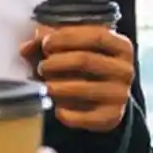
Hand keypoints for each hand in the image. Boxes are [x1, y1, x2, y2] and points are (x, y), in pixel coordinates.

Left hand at [19, 25, 134, 132]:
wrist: (107, 99)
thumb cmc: (87, 67)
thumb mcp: (75, 48)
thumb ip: (50, 42)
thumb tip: (26, 47)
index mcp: (122, 46)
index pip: (96, 36)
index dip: (67, 37)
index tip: (45, 43)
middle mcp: (126, 70)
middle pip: (85, 60)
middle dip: (56, 62)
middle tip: (41, 67)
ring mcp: (121, 94)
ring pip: (81, 88)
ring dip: (55, 86)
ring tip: (45, 86)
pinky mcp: (112, 117)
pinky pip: (82, 116)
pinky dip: (64, 112)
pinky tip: (57, 108)